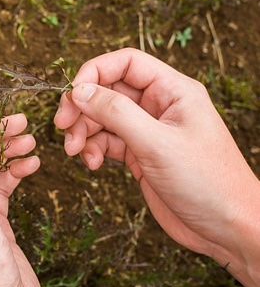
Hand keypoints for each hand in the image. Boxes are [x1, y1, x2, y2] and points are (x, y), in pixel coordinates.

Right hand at [53, 49, 259, 286]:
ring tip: (77, 153)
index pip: (127, 63)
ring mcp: (149, 132)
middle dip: (83, 108)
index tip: (70, 96)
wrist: (223, 222)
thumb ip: (117, 114)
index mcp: (173, 90)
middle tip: (63, 129)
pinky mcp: (141, 157)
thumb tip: (80, 91)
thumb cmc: (205, 179)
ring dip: (84, 133)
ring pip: (104, 120)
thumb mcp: (156, 143)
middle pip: (110, 92)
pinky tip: (91, 165)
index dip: (94, 73)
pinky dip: (94, 151)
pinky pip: (108, 144)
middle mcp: (160, 106)